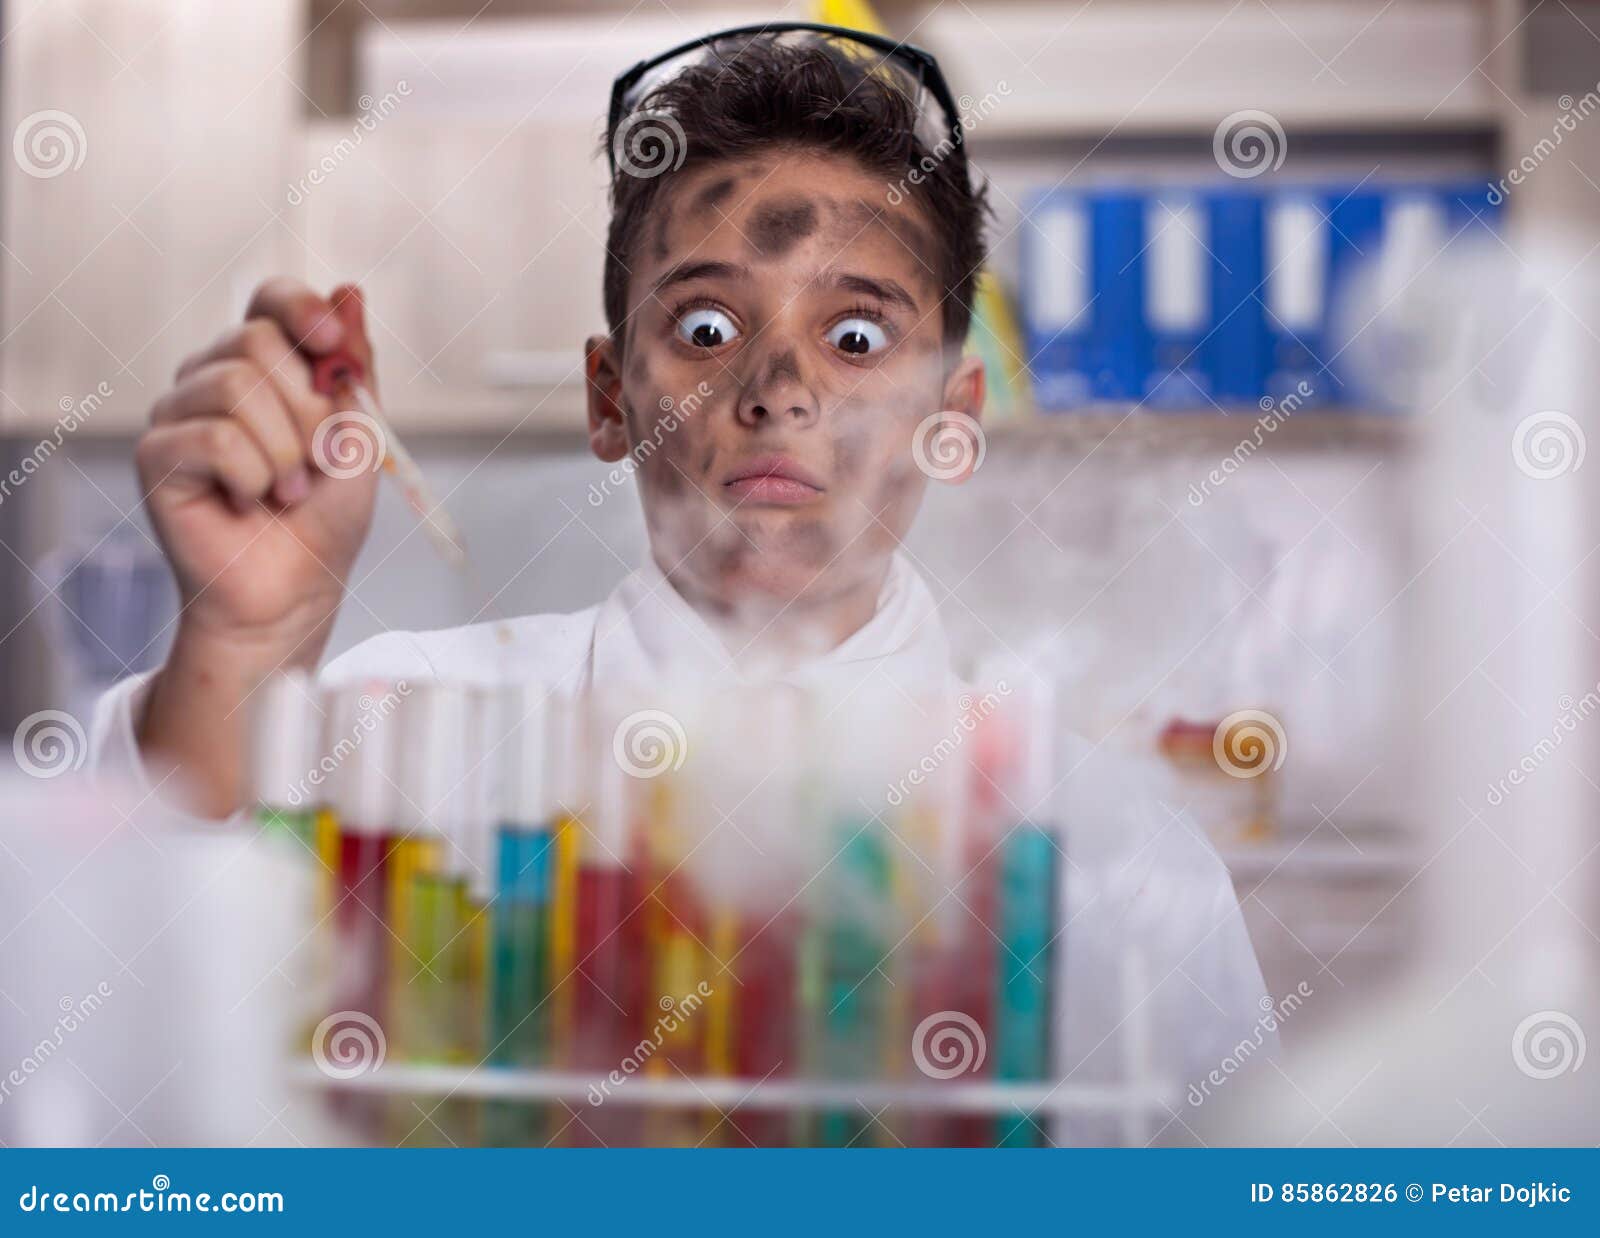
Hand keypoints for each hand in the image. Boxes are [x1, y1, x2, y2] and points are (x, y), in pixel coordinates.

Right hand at [137, 279, 379, 660]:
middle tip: (316, 461)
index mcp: (265, 366)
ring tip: (288, 492)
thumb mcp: (362, 437)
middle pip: (256, 340)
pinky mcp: (157, 453)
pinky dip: (254, 477)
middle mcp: (213, 377)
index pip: (269, 300)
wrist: (295, 590)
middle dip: (307, 409)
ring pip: (237, 386)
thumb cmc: (324, 518)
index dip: (301, 308)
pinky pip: (216, 437)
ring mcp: (179, 412)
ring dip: (285, 451)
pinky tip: (252, 503)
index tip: (333, 343)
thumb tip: (350, 293)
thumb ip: (354, 369)